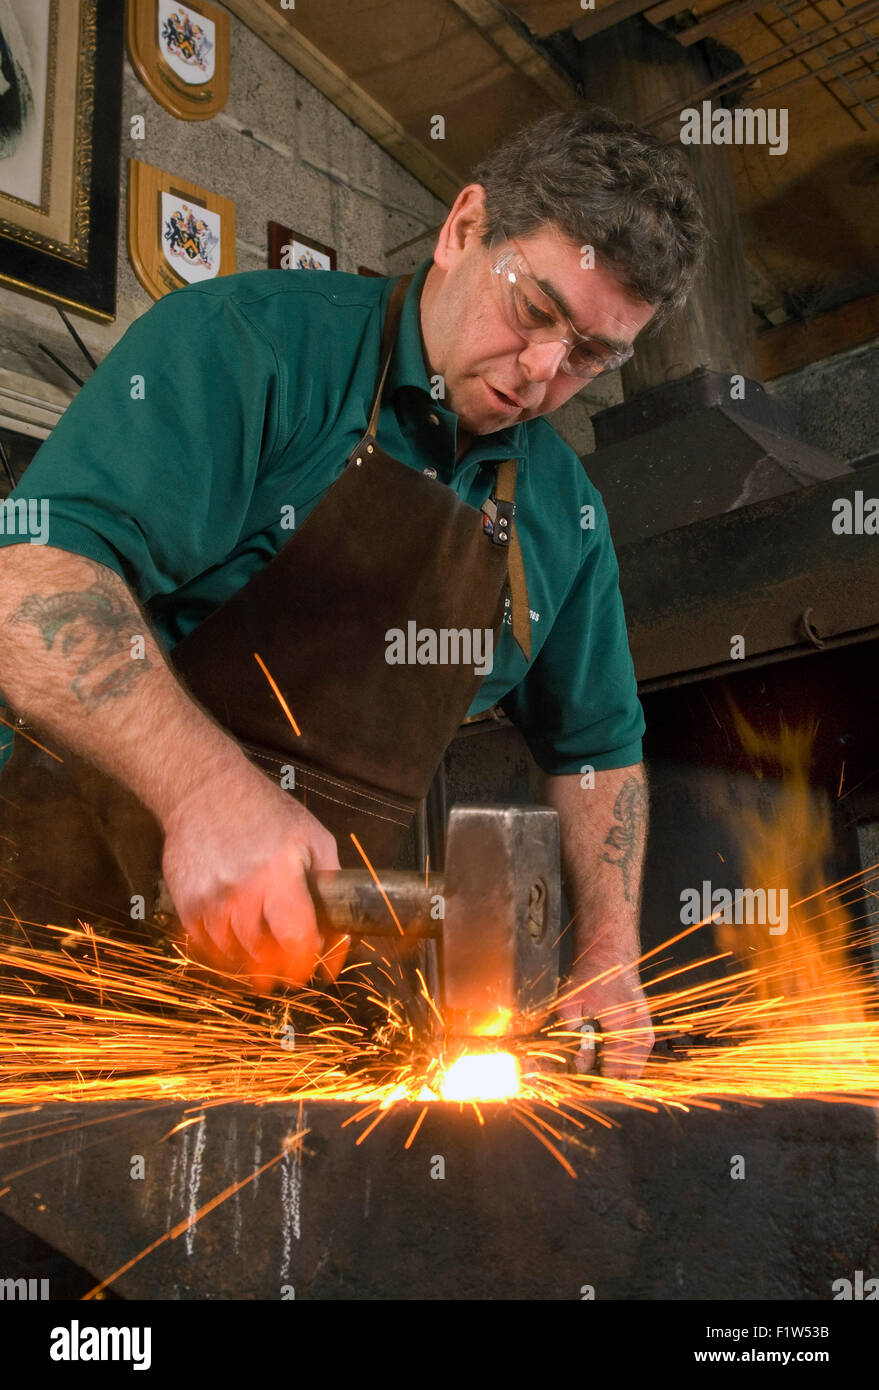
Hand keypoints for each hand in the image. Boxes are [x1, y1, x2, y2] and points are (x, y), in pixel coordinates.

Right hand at [161, 758, 346, 990]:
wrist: (205, 792)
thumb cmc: (266, 812)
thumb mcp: (313, 836)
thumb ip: (329, 880)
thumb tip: (338, 925)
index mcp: (280, 872)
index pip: (295, 936)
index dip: (306, 961)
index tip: (314, 969)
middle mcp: (242, 889)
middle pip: (262, 953)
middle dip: (280, 970)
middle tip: (289, 974)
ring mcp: (210, 898)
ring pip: (232, 954)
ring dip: (251, 964)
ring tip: (263, 962)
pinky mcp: (186, 902)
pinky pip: (205, 945)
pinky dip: (223, 953)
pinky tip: (236, 947)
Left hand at [557, 954, 653, 1079]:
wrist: (611, 958)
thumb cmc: (588, 979)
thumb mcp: (569, 1004)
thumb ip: (573, 1037)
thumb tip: (579, 1066)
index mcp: (621, 1024)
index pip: (614, 1069)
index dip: (599, 1084)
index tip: (586, 1088)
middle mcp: (640, 1030)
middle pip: (629, 1074)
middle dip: (609, 1082)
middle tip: (590, 1081)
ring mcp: (647, 1030)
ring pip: (636, 1068)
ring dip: (617, 1073)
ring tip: (597, 1067)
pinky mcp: (647, 1029)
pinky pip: (639, 1057)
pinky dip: (624, 1063)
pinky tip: (606, 1056)